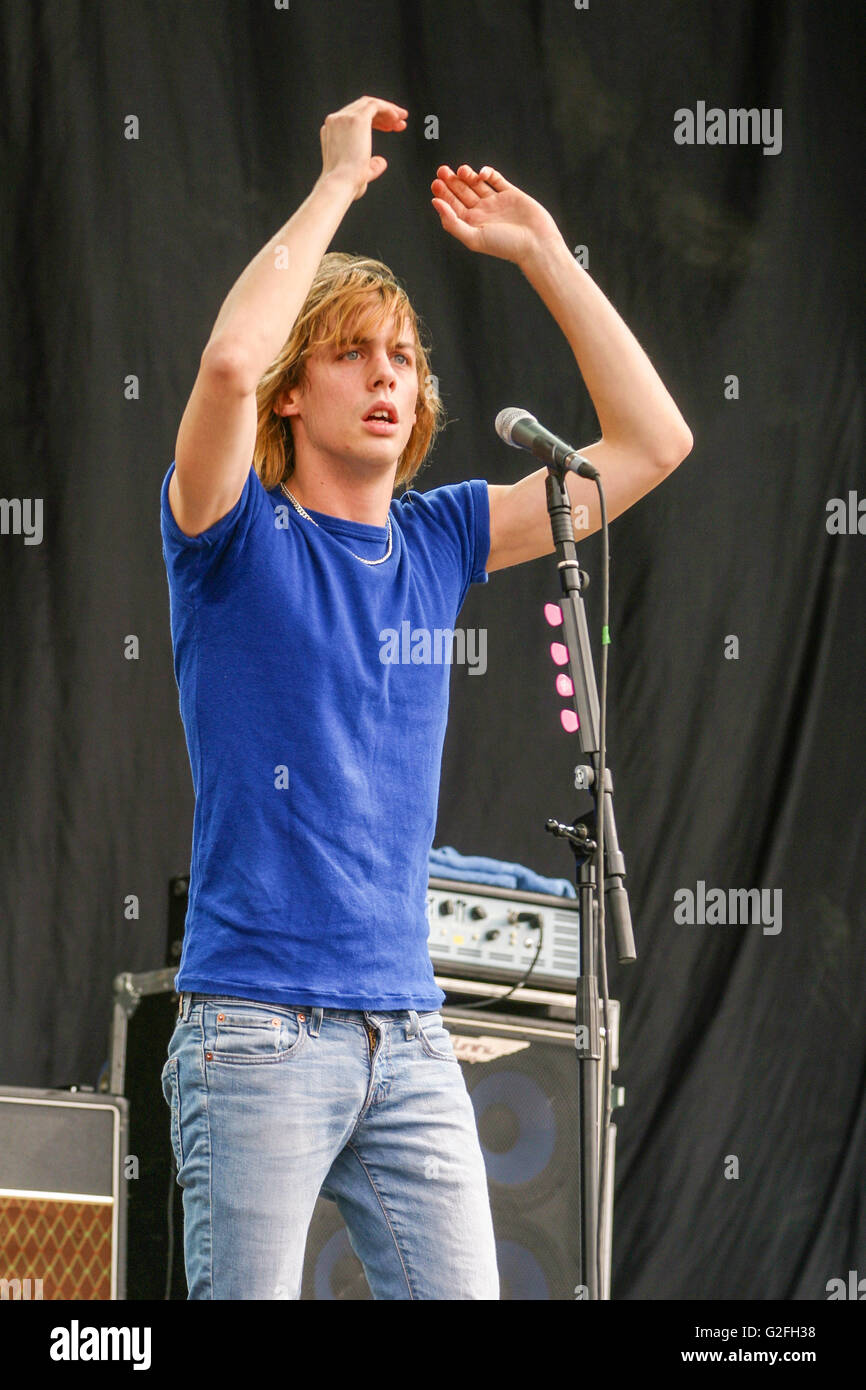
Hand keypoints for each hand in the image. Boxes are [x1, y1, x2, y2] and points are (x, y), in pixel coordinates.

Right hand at [319, 95, 407, 201]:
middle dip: (382, 114)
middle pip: (361, 108)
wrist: (340, 184)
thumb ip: (371, 166)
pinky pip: (375, 105)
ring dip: (388, 110)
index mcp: (331, 132)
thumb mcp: (360, 174)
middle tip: (399, 123)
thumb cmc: (347, 186)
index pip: (353, 118)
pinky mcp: (356, 118)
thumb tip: (382, 161)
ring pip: (369, 104)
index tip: (390, 128)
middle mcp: (335, 121)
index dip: (374, 121)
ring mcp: (344, 118)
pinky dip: (388, 109)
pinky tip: (398, 118)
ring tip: (402, 120)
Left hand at [431, 164, 562, 264]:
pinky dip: (488, 173)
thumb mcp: (473, 237)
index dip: (443, 194)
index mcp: (472, 225)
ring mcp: (496, 202)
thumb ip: (452, 222)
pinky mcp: (510, 194)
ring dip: (468, 175)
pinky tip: (481, 173)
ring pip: (477, 184)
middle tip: (442, 170)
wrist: (535, 243)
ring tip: (462, 170)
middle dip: (452, 181)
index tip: (436, 183)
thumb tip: (435, 202)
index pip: (453, 206)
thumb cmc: (504, 245)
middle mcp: (482, 213)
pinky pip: (496, 179)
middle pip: (462, 193)